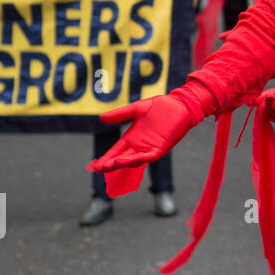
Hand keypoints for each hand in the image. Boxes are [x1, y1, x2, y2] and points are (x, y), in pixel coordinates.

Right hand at [88, 89, 206, 194]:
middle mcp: (139, 146)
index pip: (116, 151)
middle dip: (110, 165)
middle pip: (122, 159)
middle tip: (98, 169)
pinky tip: (128, 160)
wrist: (179, 104)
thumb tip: (100, 118)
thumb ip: (120, 114)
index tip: (95, 165)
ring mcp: (150, 148)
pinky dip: (138, 159)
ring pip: (133, 160)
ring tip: (109, 165)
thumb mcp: (136, 109)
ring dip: (122, 163)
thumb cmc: (160, 106)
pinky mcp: (161, 148)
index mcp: (132, 138)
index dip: (106, 158)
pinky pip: (148, 157)